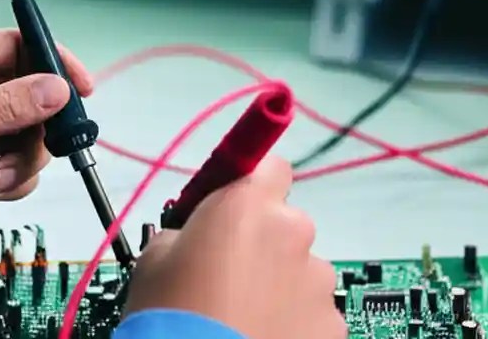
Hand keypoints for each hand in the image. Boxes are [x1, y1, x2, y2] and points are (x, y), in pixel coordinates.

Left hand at [0, 29, 93, 251]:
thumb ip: (4, 108)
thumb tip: (56, 89)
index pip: (18, 45)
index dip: (53, 62)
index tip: (82, 88)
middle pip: (32, 94)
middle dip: (39, 126)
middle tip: (39, 146)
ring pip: (29, 134)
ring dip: (24, 159)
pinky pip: (17, 165)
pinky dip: (14, 180)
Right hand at [123, 157, 345, 338]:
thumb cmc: (170, 314)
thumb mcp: (156, 257)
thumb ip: (188, 232)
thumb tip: (197, 238)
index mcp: (249, 206)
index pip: (271, 165)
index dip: (252, 182)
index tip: (237, 202)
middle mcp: (294, 234)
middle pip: (285, 225)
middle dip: (263, 244)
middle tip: (230, 276)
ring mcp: (318, 283)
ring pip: (301, 272)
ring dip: (280, 287)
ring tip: (247, 317)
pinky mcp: (331, 325)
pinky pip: (312, 312)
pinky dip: (294, 322)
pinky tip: (265, 335)